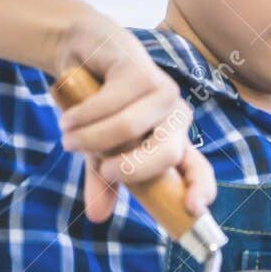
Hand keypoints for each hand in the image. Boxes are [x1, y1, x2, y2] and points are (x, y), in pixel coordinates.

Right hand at [51, 11, 216, 223]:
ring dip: (90, 139)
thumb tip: (99, 217)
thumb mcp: (100, 151)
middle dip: (130, 168)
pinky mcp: (140, 70)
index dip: (201, 188)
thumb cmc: (99, 109)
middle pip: (167, 153)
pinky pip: (108, 103)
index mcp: (173, 142)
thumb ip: (104, 181)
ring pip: (128, 129)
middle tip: (102, 169)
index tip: (194, 209)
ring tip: (69, 136)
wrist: (83, 54)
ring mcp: (162, 92)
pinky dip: (81, 116)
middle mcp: (176, 118)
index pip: (197, 169)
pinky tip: (70, 117)